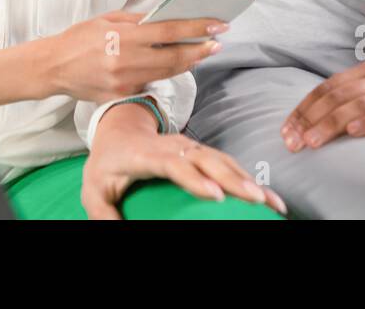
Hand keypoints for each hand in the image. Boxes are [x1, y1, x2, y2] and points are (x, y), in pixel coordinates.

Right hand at [43, 11, 226, 104]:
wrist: (52, 67)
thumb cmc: (79, 38)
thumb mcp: (108, 19)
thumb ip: (139, 20)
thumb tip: (168, 17)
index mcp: (123, 36)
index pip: (170, 31)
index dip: (197, 29)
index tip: (218, 25)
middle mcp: (126, 60)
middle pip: (174, 57)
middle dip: (200, 50)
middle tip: (217, 43)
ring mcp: (124, 81)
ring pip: (166, 73)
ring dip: (188, 63)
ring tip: (201, 53)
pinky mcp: (120, 95)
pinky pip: (149, 84)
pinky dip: (163, 74)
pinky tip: (174, 66)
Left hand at [81, 105, 285, 219]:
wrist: (118, 129)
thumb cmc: (106, 164)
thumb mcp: (94, 190)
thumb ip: (103, 215)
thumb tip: (116, 234)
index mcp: (145, 155)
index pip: (172, 163)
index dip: (194, 178)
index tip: (216, 194)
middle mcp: (171, 147)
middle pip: (206, 158)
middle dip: (233, 178)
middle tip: (256, 198)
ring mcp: (188, 146)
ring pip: (222, 158)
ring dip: (248, 178)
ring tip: (271, 200)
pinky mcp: (199, 151)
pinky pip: (227, 162)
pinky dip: (248, 177)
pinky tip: (267, 195)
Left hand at [280, 54, 364, 155]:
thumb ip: (350, 103)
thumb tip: (311, 123)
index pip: (326, 89)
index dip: (303, 109)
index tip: (285, 131)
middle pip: (336, 96)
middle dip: (309, 119)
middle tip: (292, 142)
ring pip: (358, 104)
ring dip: (332, 123)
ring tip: (312, 142)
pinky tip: (354, 133)